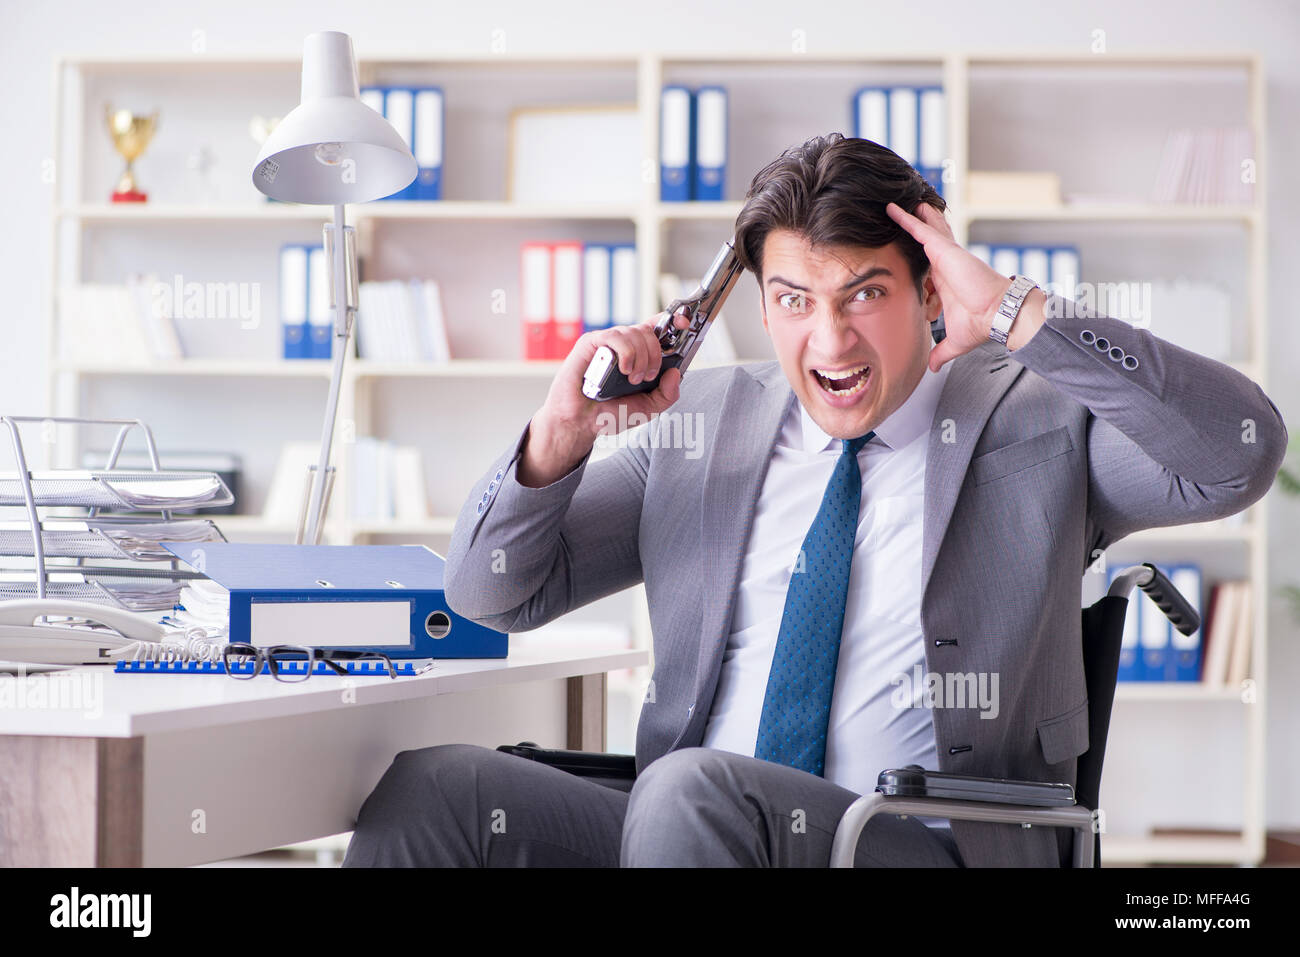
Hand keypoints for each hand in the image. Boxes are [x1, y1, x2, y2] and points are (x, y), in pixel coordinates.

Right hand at [519, 310, 690, 486]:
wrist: (581, 423)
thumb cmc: (608, 413)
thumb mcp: (648, 408)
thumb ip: (667, 394)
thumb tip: (676, 373)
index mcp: (639, 355)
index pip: (658, 328)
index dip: (673, 322)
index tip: (684, 323)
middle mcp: (624, 346)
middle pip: (649, 331)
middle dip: (655, 355)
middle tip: (647, 377)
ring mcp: (607, 343)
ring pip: (634, 332)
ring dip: (641, 357)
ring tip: (632, 379)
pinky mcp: (591, 343)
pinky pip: (615, 336)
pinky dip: (626, 352)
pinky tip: (623, 370)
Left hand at [885, 202, 1014, 371]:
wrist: (998, 315)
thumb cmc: (982, 324)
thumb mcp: (954, 342)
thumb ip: (940, 353)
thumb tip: (932, 367)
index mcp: (946, 280)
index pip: (929, 262)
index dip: (920, 253)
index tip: (908, 248)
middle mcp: (946, 264)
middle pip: (929, 239)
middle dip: (919, 225)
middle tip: (906, 211)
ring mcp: (947, 255)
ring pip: (925, 229)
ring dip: (912, 216)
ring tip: (896, 203)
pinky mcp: (945, 250)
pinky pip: (921, 230)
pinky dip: (907, 219)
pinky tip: (893, 209)